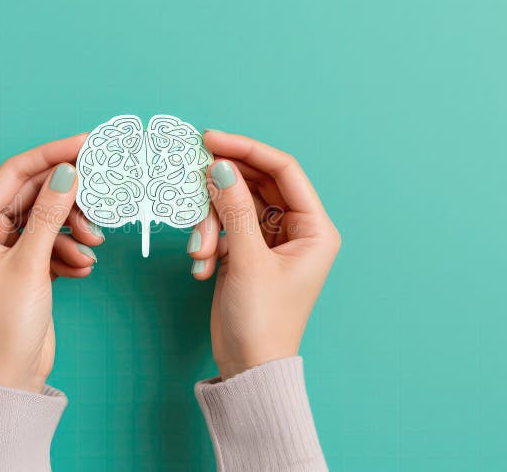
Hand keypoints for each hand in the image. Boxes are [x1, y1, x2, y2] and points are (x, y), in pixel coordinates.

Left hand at [0, 134, 103, 391]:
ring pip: (48, 219)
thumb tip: (66, 172)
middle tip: (101, 194)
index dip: (51, 154)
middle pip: (34, 194)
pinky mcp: (26, 266)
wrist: (11, 375)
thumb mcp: (31, 264)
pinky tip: (80, 269)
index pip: (14, 173)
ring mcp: (7, 249)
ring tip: (92, 247)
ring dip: (74, 230)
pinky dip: (70, 251)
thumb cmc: (6, 325)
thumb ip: (51, 214)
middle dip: (69, 199)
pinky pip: (53, 242)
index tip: (85, 143)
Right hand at [188, 131, 340, 380]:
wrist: (248, 368)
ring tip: (200, 253)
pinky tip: (203, 267)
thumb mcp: (248, 260)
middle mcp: (295, 229)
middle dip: (222, 191)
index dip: (247, 149)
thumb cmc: (263, 321)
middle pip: (255, 185)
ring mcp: (269, 241)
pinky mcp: (247, 253)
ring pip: (234, 206)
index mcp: (314, 228)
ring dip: (211, 225)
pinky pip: (224, 228)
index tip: (212, 139)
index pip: (284, 170)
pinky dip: (209, 241)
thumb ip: (234, 209)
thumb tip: (219, 166)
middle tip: (193, 180)